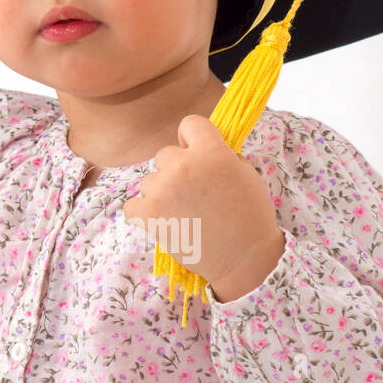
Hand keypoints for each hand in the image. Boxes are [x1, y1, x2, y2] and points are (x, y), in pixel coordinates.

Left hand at [121, 114, 282, 295]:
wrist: (244, 258)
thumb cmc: (250, 216)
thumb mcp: (245, 173)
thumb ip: (219, 154)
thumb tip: (198, 147)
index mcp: (211, 152)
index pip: (190, 124)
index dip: (193, 140)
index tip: (197, 156)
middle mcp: (184, 165)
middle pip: (166, 155)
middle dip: (176, 171)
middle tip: (195, 195)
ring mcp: (163, 189)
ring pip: (150, 181)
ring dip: (162, 194)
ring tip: (184, 214)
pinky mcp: (148, 213)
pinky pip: (132, 206)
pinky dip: (144, 215)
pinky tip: (165, 222)